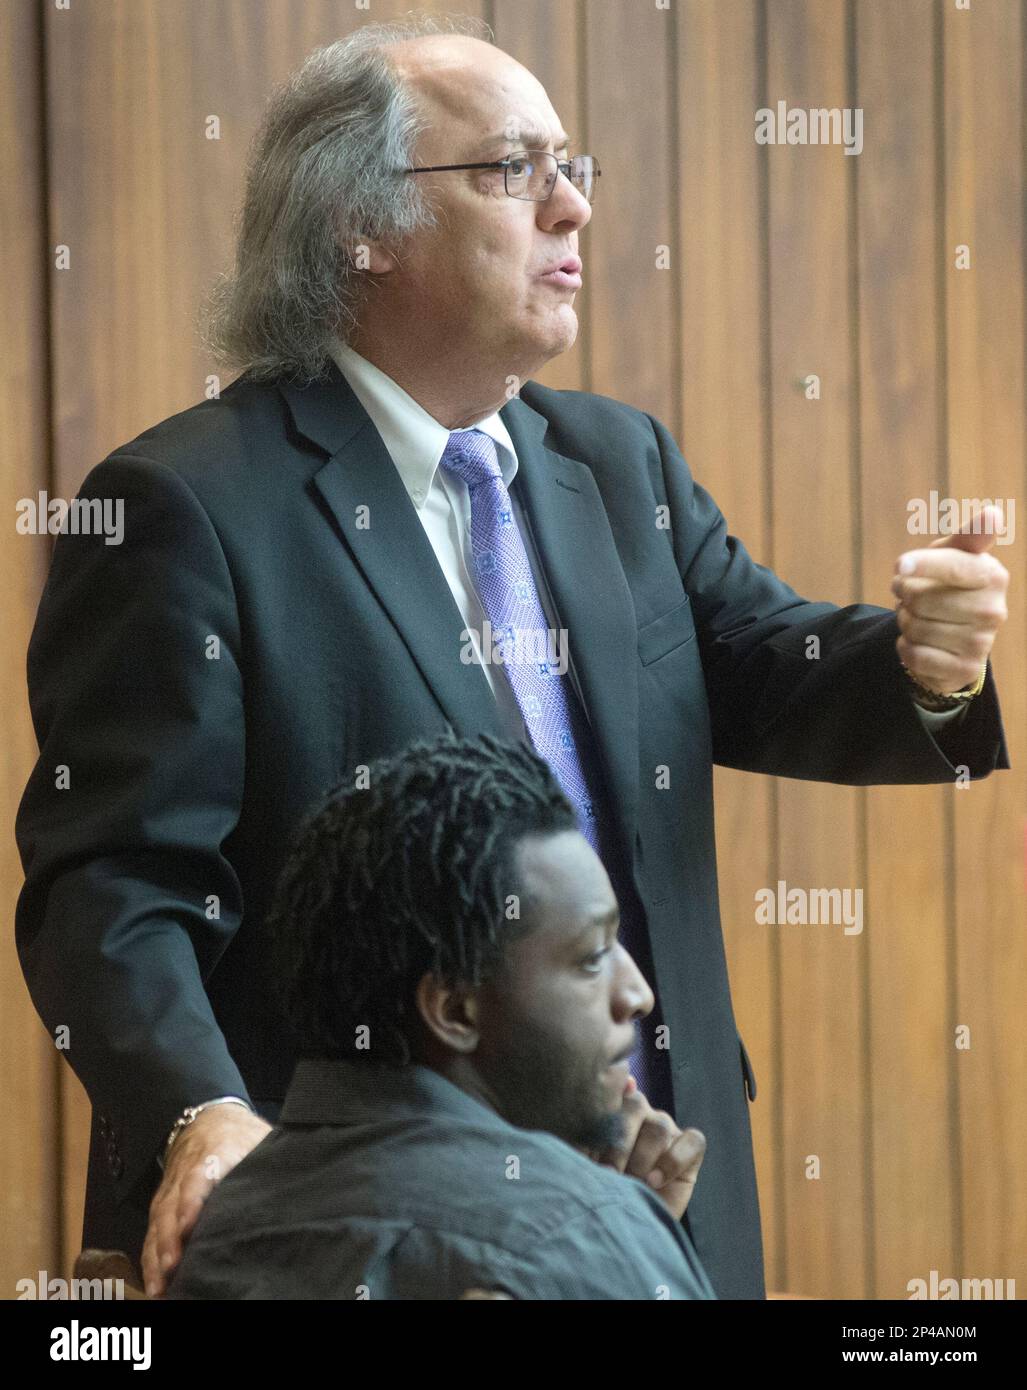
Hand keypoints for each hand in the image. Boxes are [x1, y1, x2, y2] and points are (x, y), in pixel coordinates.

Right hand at [142, 1105, 270, 1297]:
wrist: (209, 1117)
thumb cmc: (240, 1134)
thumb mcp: (257, 1139)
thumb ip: (268, 1160)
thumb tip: (291, 1185)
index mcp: (212, 1155)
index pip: (198, 1178)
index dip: (192, 1201)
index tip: (190, 1225)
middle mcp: (184, 1175)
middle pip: (171, 1207)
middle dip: (170, 1239)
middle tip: (172, 1267)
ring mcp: (170, 1191)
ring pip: (158, 1224)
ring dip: (156, 1255)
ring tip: (160, 1286)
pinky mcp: (162, 1205)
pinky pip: (152, 1232)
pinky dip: (150, 1259)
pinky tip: (154, 1285)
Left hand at [588, 1079, 705, 1220]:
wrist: (621, 1228)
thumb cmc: (598, 1192)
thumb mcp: (582, 1162)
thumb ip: (590, 1128)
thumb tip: (622, 1084)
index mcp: (613, 1109)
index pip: (614, 1090)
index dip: (604, 1110)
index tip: (591, 1141)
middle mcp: (641, 1114)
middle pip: (636, 1106)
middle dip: (618, 1144)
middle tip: (606, 1174)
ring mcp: (667, 1130)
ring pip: (659, 1127)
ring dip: (641, 1159)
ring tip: (628, 1184)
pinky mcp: (691, 1150)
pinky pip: (693, 1141)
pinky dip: (673, 1161)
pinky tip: (654, 1181)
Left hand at [891, 504, 1008, 695]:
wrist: (956, 638)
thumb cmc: (951, 585)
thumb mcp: (954, 556)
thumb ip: (968, 536)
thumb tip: (991, 514)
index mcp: (992, 575)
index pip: (953, 566)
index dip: (923, 565)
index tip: (899, 566)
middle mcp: (993, 610)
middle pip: (921, 599)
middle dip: (904, 595)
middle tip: (908, 594)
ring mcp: (981, 643)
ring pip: (915, 627)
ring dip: (905, 621)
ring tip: (918, 617)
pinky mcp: (965, 670)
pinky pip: (915, 654)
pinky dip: (906, 647)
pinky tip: (919, 642)